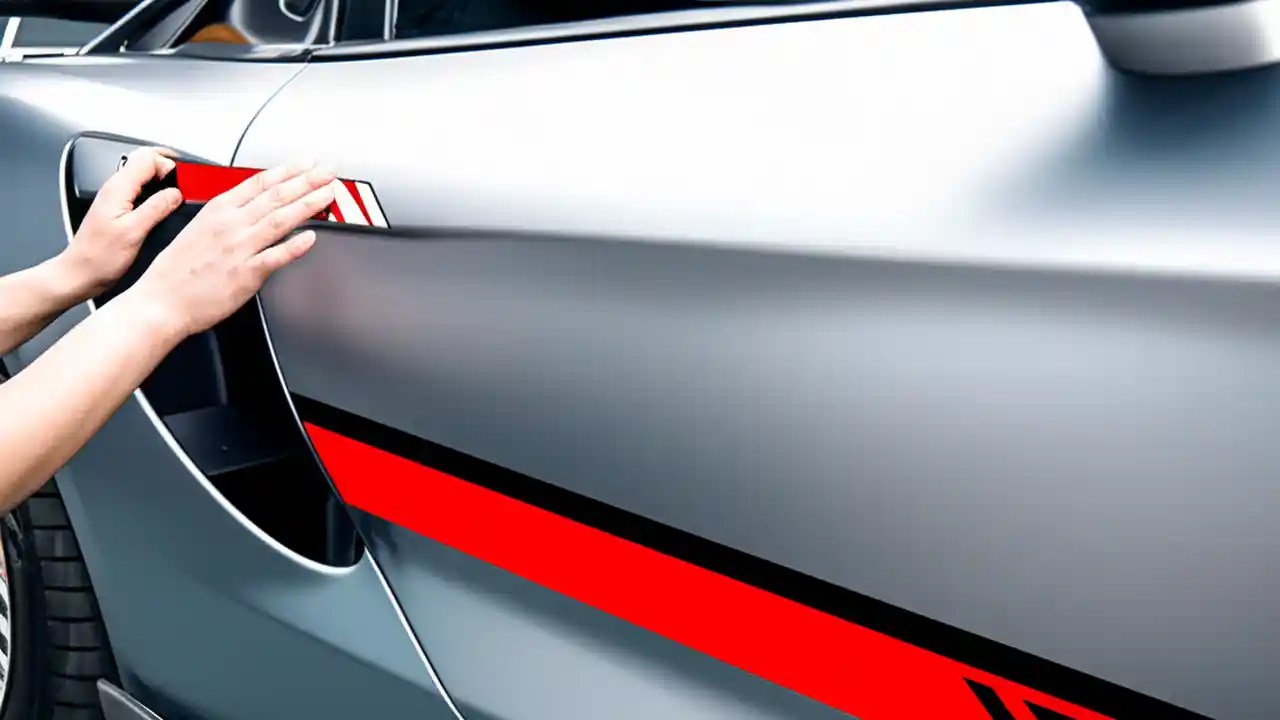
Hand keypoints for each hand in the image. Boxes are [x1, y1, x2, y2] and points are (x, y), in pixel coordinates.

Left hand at [61, 147, 181, 297]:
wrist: (80, 273)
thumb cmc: (99, 257)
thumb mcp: (133, 232)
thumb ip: (156, 208)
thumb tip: (176, 193)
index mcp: (117, 188)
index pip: (147, 157)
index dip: (168, 166)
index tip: (181, 185)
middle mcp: (115, 188)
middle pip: (144, 161)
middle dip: (167, 167)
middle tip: (184, 183)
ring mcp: (116, 198)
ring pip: (143, 175)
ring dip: (162, 180)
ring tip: (177, 194)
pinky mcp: (118, 209)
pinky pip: (140, 191)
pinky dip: (156, 193)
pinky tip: (164, 207)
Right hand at [126, 161, 334, 338]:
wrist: (159, 301)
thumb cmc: (175, 271)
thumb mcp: (197, 229)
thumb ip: (225, 217)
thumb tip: (250, 209)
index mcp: (217, 211)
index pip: (258, 183)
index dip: (287, 171)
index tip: (306, 163)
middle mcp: (230, 225)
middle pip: (274, 197)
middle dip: (305, 181)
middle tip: (328, 172)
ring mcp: (239, 248)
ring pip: (279, 220)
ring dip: (307, 204)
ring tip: (327, 194)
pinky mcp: (245, 274)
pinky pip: (275, 257)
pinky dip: (294, 246)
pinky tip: (311, 237)